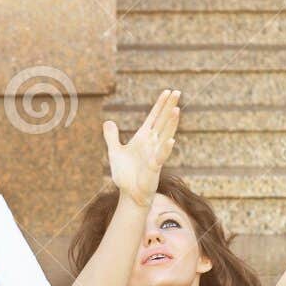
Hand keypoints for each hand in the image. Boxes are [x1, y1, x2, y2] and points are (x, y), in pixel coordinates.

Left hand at [104, 90, 179, 206]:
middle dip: (169, 107)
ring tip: (176, 110)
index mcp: (143, 138)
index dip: (160, 104)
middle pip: (162, 121)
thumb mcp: (114, 152)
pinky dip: (165, 148)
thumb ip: (111, 137)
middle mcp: (152, 143)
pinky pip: (160, 156)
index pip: (154, 117)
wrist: (129, 193)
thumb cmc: (125, 174)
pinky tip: (170, 139)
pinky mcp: (154, 166)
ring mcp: (155, 153)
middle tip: (178, 92)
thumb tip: (108, 121)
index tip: (168, 91)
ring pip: (165, 135)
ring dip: (170, 123)